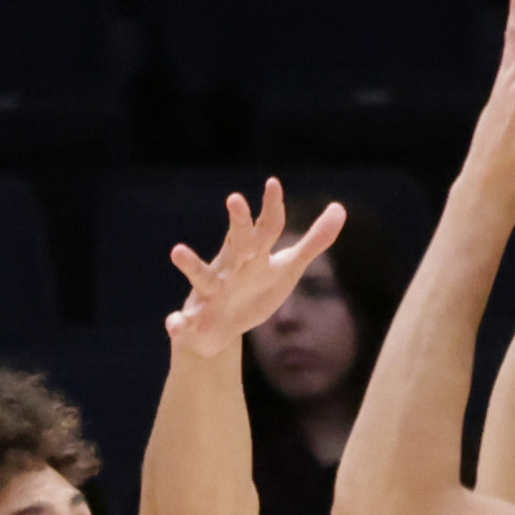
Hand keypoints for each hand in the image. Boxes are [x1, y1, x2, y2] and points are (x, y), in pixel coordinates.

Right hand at [166, 180, 346, 354]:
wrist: (218, 330)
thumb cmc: (254, 290)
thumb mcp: (287, 267)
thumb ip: (313, 241)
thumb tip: (340, 208)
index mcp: (252, 254)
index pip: (266, 228)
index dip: (271, 208)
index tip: (274, 183)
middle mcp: (229, 268)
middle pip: (236, 243)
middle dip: (237, 223)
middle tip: (236, 198)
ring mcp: (209, 292)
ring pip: (200, 275)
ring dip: (190, 264)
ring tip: (177, 251)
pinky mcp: (194, 320)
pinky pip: (184, 321)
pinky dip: (177, 322)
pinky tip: (173, 324)